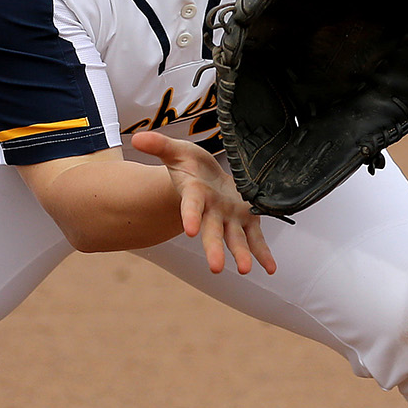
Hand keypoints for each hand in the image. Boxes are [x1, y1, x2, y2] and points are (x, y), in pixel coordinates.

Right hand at [131, 132, 276, 275]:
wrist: (205, 177)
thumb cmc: (190, 165)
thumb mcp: (176, 151)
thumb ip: (159, 145)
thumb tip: (137, 137)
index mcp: (194, 194)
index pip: (190, 207)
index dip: (189, 217)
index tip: (190, 230)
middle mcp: (211, 211)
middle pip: (212, 232)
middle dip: (214, 249)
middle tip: (216, 268)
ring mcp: (229, 218)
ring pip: (235, 239)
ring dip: (240, 254)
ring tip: (246, 270)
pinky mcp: (247, 218)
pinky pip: (255, 238)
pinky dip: (262, 253)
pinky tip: (270, 268)